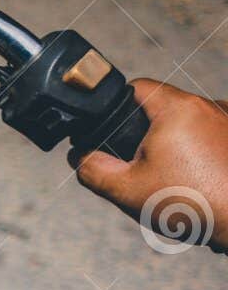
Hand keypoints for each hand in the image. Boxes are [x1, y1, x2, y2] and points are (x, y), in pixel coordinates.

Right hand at [72, 79, 227, 252]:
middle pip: (163, 108)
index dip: (117, 106)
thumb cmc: (190, 202)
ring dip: (175, 144)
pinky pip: (210, 135)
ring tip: (175, 179)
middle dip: (147, 134)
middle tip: (143, 166)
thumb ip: (94, 169)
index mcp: (177, 109)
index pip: (137, 87)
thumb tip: (80, 156)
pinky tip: (198, 178)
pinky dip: (200, 153)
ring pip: (188, 123)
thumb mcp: (127, 189)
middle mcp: (208, 105)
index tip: (113, 131)